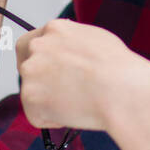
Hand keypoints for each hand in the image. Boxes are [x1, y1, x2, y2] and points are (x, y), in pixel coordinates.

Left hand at [15, 18, 149, 134]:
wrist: (122, 90)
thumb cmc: (119, 68)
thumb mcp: (96, 40)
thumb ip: (73, 44)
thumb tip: (69, 53)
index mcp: (55, 29)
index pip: (31, 43)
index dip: (38, 62)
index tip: (44, 74)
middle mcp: (38, 46)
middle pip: (27, 67)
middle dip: (41, 83)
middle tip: (61, 95)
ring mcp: (31, 71)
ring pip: (33, 93)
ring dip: (51, 102)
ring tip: (80, 102)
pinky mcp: (30, 96)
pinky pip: (37, 115)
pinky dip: (53, 120)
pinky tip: (75, 113)